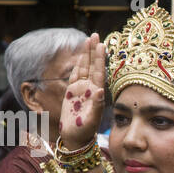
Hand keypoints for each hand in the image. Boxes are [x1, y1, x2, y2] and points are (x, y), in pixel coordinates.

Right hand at [59, 33, 105, 147]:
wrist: (75, 138)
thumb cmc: (85, 131)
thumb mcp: (92, 119)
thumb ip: (97, 105)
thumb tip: (101, 90)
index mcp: (96, 93)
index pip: (99, 72)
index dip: (100, 58)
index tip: (101, 44)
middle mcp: (90, 88)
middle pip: (92, 65)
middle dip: (94, 50)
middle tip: (95, 34)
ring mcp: (81, 90)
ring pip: (84, 68)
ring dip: (86, 54)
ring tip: (89, 40)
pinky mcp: (72, 92)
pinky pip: (75, 75)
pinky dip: (77, 65)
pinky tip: (80, 56)